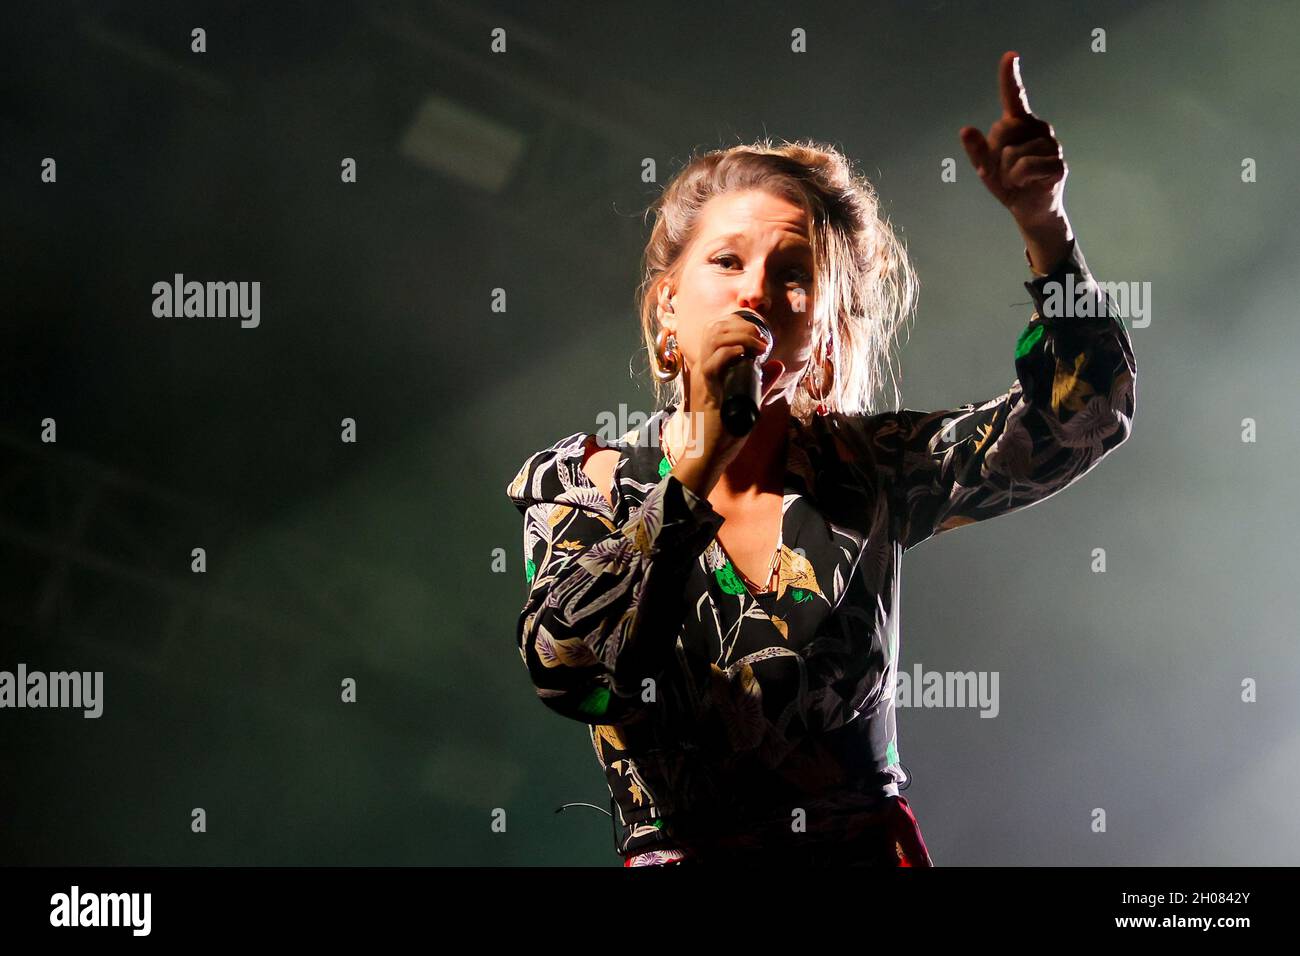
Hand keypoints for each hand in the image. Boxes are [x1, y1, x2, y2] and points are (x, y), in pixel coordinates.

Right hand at [666, 313, 774, 496]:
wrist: (709, 452)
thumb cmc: (725, 428)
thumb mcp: (748, 399)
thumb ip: (762, 382)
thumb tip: (778, 365)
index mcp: (709, 366)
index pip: (717, 330)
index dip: (738, 324)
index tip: (759, 334)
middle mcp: (703, 367)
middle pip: (715, 328)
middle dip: (742, 325)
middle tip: (762, 339)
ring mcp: (702, 376)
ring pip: (714, 338)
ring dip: (740, 335)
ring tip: (758, 345)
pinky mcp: (706, 388)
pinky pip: (713, 361)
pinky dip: (730, 351)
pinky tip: (745, 353)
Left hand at [960, 51, 1067, 230]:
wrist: (1030, 209)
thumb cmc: (1008, 182)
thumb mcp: (985, 167)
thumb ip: (976, 150)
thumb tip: (965, 129)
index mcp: (1020, 124)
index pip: (1015, 97)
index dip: (1010, 77)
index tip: (1010, 55)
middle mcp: (1038, 128)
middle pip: (1002, 131)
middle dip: (993, 155)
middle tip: (1005, 171)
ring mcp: (1051, 145)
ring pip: (1012, 154)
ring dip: (1006, 173)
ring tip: (1018, 179)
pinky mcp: (1058, 164)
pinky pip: (1024, 168)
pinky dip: (1018, 180)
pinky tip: (1028, 184)